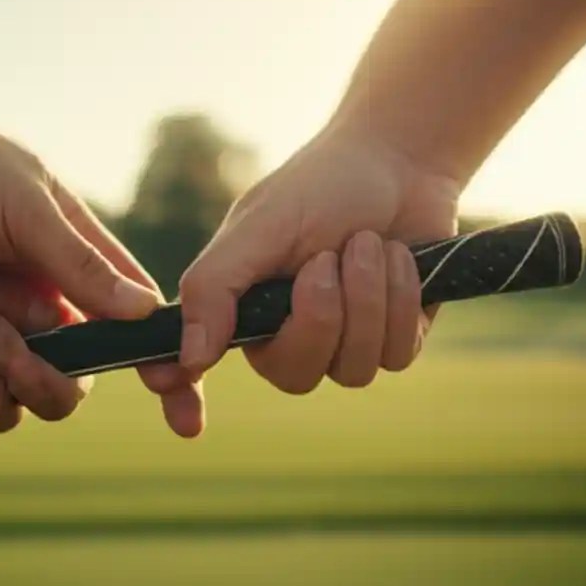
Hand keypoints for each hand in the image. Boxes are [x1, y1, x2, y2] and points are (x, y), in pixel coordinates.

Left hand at [0, 90, 204, 435]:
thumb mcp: (22, 205)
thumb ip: (78, 262)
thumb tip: (147, 311)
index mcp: (67, 261)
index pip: (124, 321)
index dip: (148, 360)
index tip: (170, 398)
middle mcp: (28, 301)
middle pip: (66, 376)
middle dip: (53, 394)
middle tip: (22, 386)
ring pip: (10, 395)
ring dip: (2, 406)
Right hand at [178, 131, 461, 398]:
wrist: (397, 162)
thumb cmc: (318, 186)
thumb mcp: (258, 227)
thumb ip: (215, 286)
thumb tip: (189, 357)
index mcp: (240, 310)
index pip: (198, 370)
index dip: (184, 400)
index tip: (185, 424)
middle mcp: (285, 336)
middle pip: (295, 375)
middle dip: (320, 315)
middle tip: (328, 258)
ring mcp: (343, 344)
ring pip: (353, 370)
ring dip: (367, 299)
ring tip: (368, 244)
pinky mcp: (395, 339)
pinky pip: (397, 355)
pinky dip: (401, 299)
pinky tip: (398, 259)